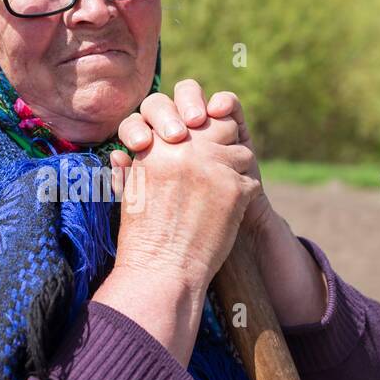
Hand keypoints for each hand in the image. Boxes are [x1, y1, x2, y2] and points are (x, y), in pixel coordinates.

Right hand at [106, 85, 263, 294]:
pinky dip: (242, 192)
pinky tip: (228, 209)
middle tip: (213, 156)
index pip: (179, 108)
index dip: (191, 119)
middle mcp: (182, 146)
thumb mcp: (130, 191)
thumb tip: (130, 149)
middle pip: (216, 121)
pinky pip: (250, 176)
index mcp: (154, 143)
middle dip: (218, 133)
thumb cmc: (143, 236)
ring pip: (239, 150)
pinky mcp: (235, 186)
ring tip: (220, 189)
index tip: (191, 134)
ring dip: (233, 166)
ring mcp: (211, 164)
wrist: (162, 271)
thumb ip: (134, 164)